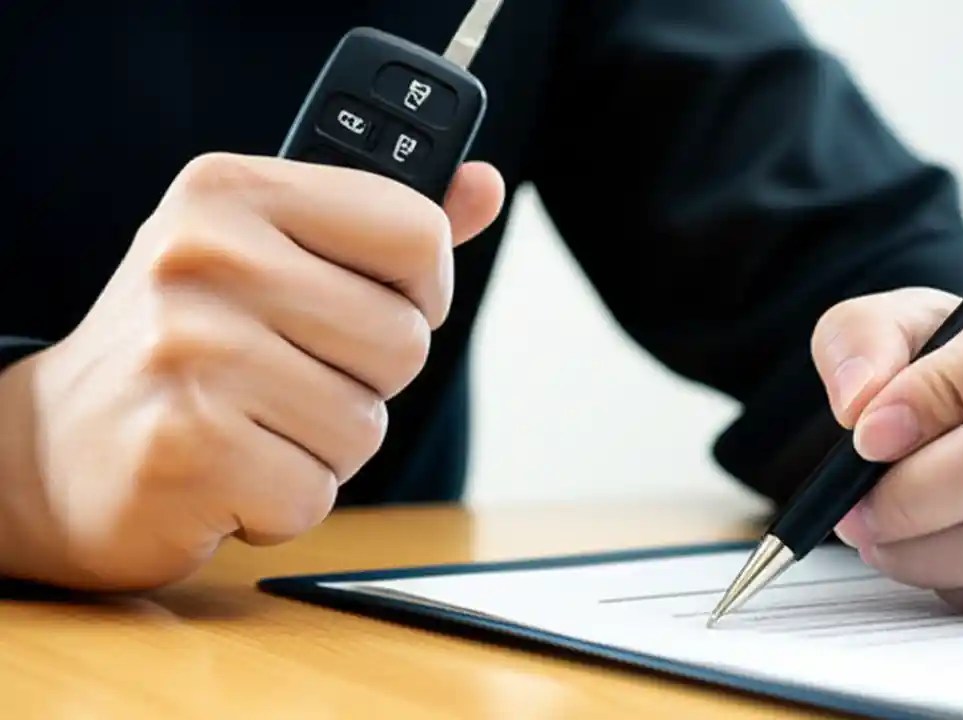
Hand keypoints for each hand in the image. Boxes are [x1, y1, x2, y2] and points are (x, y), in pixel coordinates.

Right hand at [0, 153, 503, 589]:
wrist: (49, 450)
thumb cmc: (182, 347)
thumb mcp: (270, 257)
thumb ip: (383, 229)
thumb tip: (485, 187)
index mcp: (232, 191)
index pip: (416, 232)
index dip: (420, 287)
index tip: (378, 302)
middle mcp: (203, 259)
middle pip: (404, 339)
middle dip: (363, 380)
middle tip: (284, 375)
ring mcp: (188, 353)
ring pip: (365, 427)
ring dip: (321, 447)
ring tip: (249, 423)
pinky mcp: (185, 449)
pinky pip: (314, 494)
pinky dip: (280, 502)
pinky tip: (223, 471)